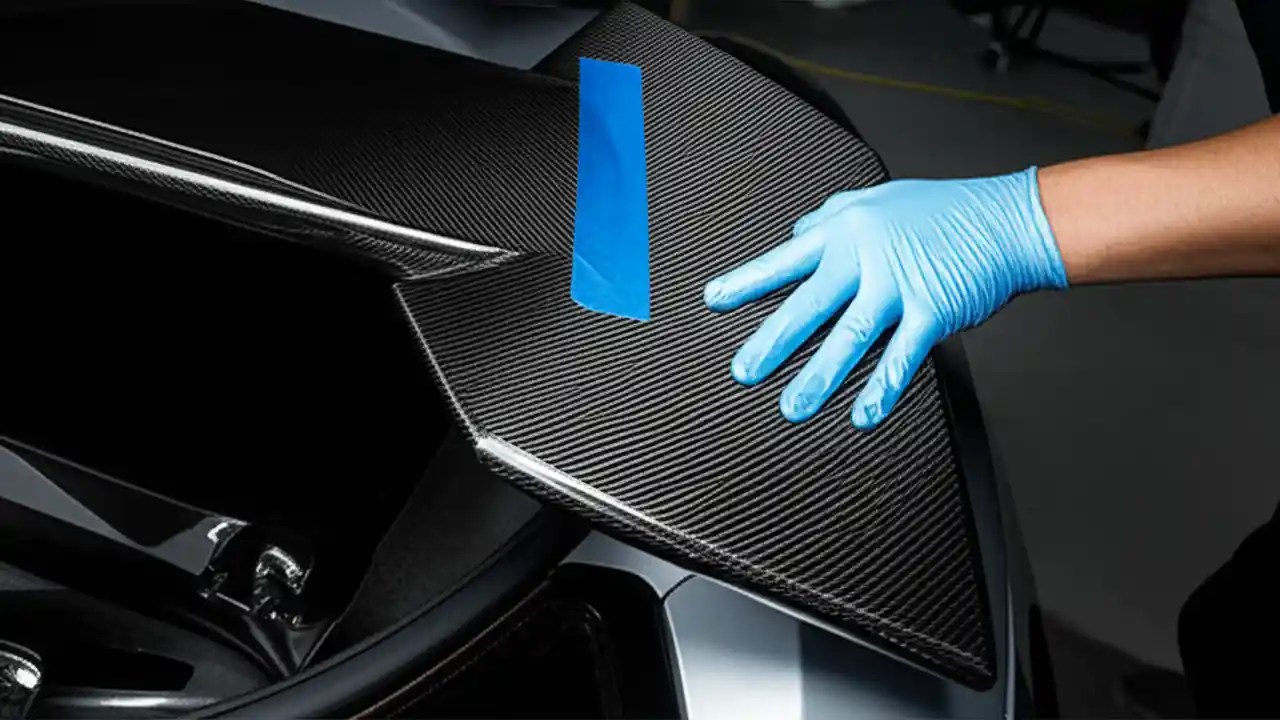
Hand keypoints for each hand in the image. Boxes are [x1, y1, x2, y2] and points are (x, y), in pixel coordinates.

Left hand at [704, 167, 1066, 428]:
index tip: (714, 301)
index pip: (785, 259)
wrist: (1007, 220)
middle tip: (744, 372)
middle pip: (808, 304)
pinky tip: (863, 414)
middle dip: (772, 342)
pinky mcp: (933, 310)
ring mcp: (900, 284)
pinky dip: (882, 388)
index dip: (747, 281)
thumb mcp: (879, 198)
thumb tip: (796, 231)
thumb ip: (833, 215)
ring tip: (793, 408)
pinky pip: (901, 357)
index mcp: (847, 228)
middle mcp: (866, 255)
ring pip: (849, 337)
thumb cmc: (943, 211)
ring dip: (819, 377)